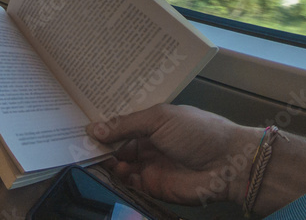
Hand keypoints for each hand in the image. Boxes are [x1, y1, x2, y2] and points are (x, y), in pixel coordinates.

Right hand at [88, 103, 256, 206]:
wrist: (227, 164)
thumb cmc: (196, 132)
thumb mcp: (159, 119)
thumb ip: (125, 125)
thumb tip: (94, 128)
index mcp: (153, 122)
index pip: (123, 123)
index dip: (105, 124)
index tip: (81, 122)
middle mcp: (150, 143)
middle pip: (119, 144)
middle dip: (101, 143)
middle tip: (78, 141)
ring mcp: (151, 165)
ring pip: (121, 164)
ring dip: (107, 160)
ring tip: (89, 155)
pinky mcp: (153, 187)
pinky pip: (130, 183)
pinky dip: (117, 178)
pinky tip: (107, 170)